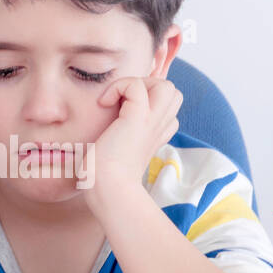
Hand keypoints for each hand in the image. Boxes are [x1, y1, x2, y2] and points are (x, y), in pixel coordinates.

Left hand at [87, 76, 181, 199]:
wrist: (107, 189)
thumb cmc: (103, 177)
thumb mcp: (115, 152)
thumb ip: (118, 137)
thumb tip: (100, 125)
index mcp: (155, 135)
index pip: (167, 108)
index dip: (147, 102)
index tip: (121, 113)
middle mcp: (158, 127)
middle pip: (172, 93)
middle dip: (147, 87)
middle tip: (122, 103)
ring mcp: (152, 122)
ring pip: (166, 85)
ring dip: (138, 84)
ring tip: (117, 100)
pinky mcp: (139, 118)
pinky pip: (136, 85)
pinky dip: (118, 87)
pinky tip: (103, 103)